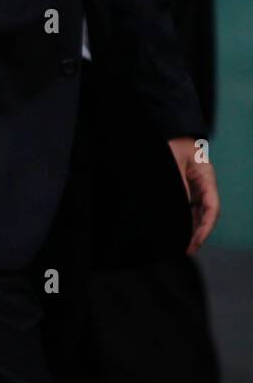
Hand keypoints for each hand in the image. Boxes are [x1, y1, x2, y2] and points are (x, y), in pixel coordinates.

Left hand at [168, 137, 219, 254]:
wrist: (171, 132)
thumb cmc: (174, 144)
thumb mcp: (174, 162)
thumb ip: (178, 184)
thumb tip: (178, 205)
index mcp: (207, 179)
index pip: (211, 209)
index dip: (204, 227)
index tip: (194, 240)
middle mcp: (204, 186)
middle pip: (205, 215)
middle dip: (198, 233)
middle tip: (186, 249)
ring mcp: (196, 188)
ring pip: (197, 213)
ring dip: (190, 228)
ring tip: (180, 245)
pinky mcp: (187, 189)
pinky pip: (188, 208)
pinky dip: (184, 219)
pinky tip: (176, 229)